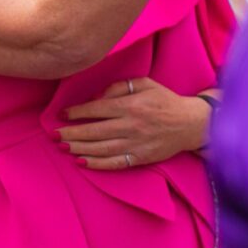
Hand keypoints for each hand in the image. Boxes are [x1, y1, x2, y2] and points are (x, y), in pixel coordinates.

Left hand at [57, 79, 209, 169]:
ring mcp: (136, 144)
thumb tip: (97, 97)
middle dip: (71, 133)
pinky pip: (115, 163)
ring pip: (101, 149)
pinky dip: (97, 164)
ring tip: (63, 146)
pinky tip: (82, 162)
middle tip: (54, 134)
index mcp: (131, 106)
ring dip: (78, 148)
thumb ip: (119, 87)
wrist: (193, 124)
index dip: (76, 113)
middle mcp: (131, 126)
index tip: (62, 115)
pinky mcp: (141, 158)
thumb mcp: (144, 84)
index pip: (96, 110)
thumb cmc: (165, 100)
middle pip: (94, 132)